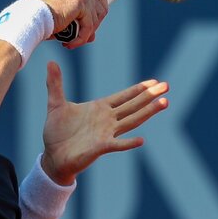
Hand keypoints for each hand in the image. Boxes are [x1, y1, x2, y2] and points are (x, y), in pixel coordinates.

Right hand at [34, 0, 107, 48]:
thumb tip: (92, 36)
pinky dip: (80, 38)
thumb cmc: (42, 20)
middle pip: (102, 7)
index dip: (98, 13)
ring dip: (86, 34)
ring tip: (72, 42)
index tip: (91, 26)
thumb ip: (80, 25)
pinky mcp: (81, 3)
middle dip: (95, 25)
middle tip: (81, 36)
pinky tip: (69, 44)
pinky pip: (88, 26)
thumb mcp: (65, 21)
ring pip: (96, 18)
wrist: (31, 17)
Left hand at [40, 61, 168, 184]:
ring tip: (164, 103)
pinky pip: (117, 144)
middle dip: (150, 95)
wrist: (53, 156)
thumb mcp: (55, 104)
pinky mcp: (101, 147)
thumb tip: (51, 62)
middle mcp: (108, 120)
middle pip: (133, 105)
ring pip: (132, 121)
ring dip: (147, 112)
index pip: (124, 96)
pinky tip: (141, 140)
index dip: (139, 88)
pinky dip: (128, 143)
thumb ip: (55, 84)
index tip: (154, 82)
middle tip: (166, 85)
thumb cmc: (57, 132)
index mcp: (100, 108)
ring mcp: (106, 133)